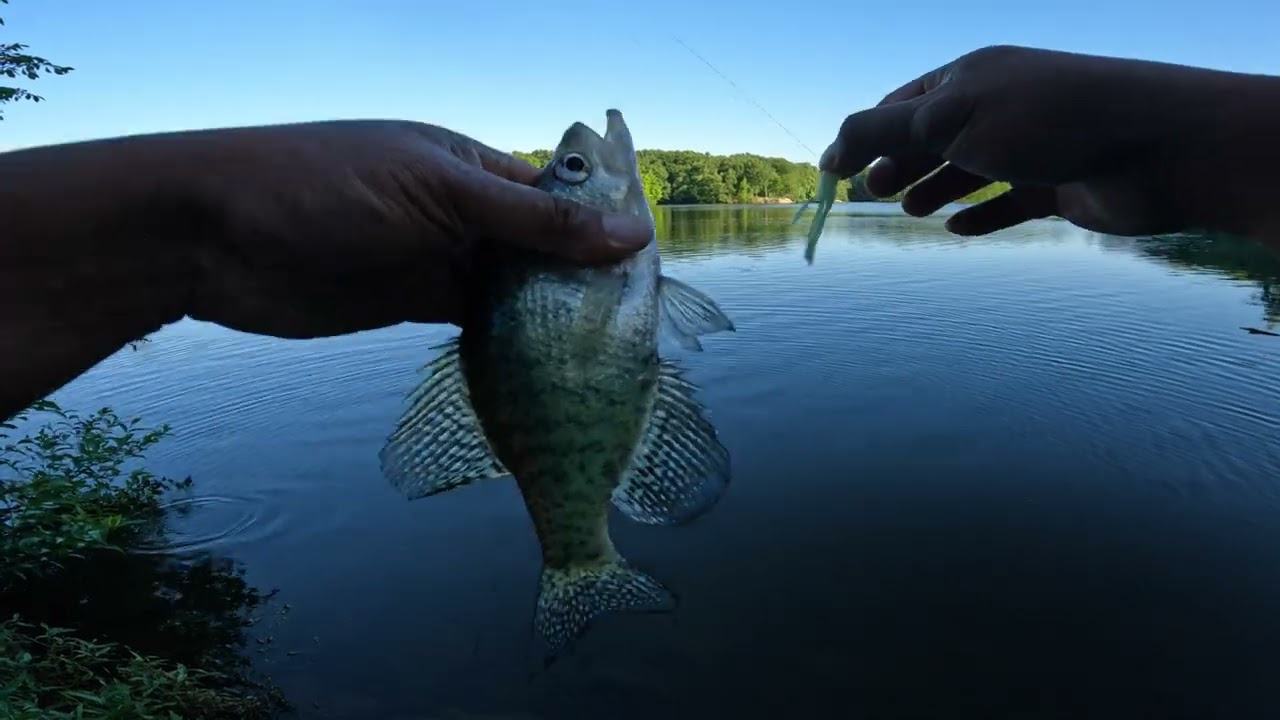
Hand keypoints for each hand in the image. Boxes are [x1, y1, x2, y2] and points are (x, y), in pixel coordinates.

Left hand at [186, 120, 653, 335]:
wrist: (210, 237)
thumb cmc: (321, 188)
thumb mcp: (436, 195)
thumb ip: (532, 225)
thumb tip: (630, 236)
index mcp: (468, 165)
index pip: (554, 199)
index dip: (601, 234)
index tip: (647, 278)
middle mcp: (457, 211)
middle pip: (536, 251)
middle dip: (578, 286)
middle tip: (632, 333)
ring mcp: (431, 258)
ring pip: (507, 292)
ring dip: (544, 321)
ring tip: (599, 359)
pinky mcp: (406, 302)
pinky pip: (471, 324)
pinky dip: (503, 344)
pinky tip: (540, 368)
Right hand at [819, 45, 1251, 237]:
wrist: (1154, 148)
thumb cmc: (1047, 121)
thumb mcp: (949, 119)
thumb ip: (882, 135)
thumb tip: (826, 154)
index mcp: (971, 77)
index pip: (902, 105)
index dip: (867, 138)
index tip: (838, 176)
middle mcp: (1000, 106)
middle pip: (933, 138)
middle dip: (900, 164)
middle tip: (875, 195)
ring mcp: (1030, 146)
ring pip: (968, 169)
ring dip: (935, 188)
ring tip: (912, 211)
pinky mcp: (1056, 186)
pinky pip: (1006, 202)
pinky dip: (979, 214)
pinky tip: (956, 228)